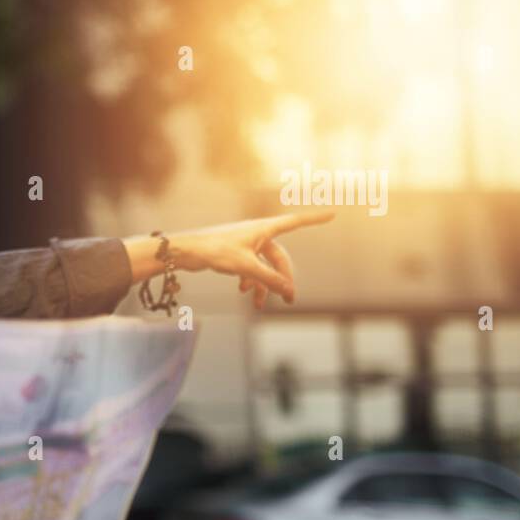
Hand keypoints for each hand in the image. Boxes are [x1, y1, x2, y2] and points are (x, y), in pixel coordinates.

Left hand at [124, 210, 334, 309]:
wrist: (185, 251)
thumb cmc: (214, 251)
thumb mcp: (245, 267)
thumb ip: (268, 279)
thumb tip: (288, 290)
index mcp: (263, 228)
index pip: (295, 222)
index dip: (314, 219)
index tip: (334, 214)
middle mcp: (256, 233)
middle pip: (279, 257)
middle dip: (283, 278)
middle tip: (289, 299)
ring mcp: (245, 243)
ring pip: (263, 266)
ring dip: (264, 285)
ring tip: (260, 305)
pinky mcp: (234, 252)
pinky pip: (250, 268)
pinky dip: (251, 281)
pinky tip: (245, 293)